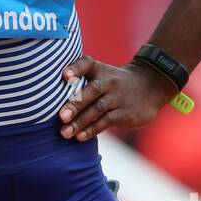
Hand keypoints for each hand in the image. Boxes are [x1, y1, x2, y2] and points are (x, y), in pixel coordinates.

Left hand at [57, 55, 177, 140]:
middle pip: (91, 91)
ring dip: (80, 122)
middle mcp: (109, 82)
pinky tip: (80, 136)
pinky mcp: (125, 113)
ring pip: (97, 109)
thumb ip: (80, 80)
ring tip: (65, 132)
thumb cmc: (114, 82)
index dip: (75, 68)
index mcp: (100, 70)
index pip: (86, 64)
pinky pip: (107, 121)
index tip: (64, 76)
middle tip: (60, 116)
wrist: (150, 85)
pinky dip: (93, 129)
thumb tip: (49, 96)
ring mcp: (118, 98)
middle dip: (75, 104)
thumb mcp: (102, 73)